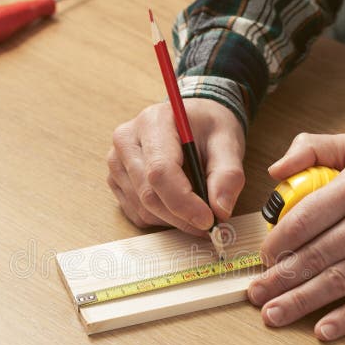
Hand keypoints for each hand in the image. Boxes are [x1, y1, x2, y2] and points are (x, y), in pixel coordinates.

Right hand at [107, 98, 245, 234]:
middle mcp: (127, 141)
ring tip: (198, 209)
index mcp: (153, 123)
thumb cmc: (208, 128)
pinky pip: (137, 214)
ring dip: (174, 220)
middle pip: (149, 195)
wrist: (191, 121)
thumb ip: (228, 175)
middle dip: (182, 217)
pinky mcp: (116, 181)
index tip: (208, 220)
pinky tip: (179, 205)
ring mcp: (117, 162)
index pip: (160, 171)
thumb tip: (220, 211)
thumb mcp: (228, 142)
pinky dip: (162, 219)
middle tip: (211, 223)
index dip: (184, 202)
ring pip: (143, 209)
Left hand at [248, 133, 344, 339]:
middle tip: (256, 294)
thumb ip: (310, 149)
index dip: (278, 242)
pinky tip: (323, 331)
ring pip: (340, 281)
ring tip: (274, 314)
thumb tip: (274, 170)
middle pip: (317, 255)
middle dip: (281, 279)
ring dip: (302, 301)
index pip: (305, 219)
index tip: (262, 258)